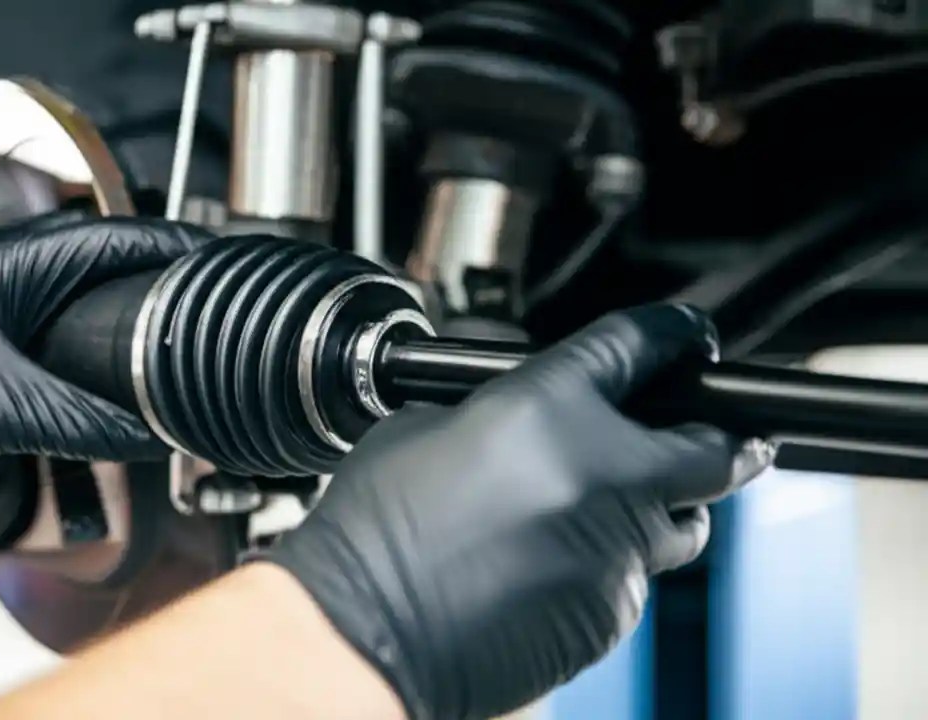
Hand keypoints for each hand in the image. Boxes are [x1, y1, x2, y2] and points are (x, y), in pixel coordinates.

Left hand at [0, 214, 210, 521]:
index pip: (114, 239)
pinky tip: (92, 360)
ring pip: (65, 285)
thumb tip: (150, 435)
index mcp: (4, 260)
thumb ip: (82, 421)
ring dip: (110, 302)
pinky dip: (75, 330)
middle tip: (199, 304)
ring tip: (159, 329)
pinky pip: (36, 313)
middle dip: (149, 277)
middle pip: (95, 258)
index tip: (219, 268)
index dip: (173, 250)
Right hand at [266, 303, 772, 719]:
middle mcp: (601, 474)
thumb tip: (532, 405)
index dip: (676, 337)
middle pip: (716, 447)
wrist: (365, 630)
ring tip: (611, 512)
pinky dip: (609, 567)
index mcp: (547, 408)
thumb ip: (500, 407)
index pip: (644, 347)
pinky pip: (633, 579)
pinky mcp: (610, 613)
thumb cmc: (376, 531)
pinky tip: (551, 569)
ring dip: (660, 510)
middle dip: (725, 438)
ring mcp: (615, 552)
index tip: (689, 340)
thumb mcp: (423, 429)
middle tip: (720, 437)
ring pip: (683, 524)